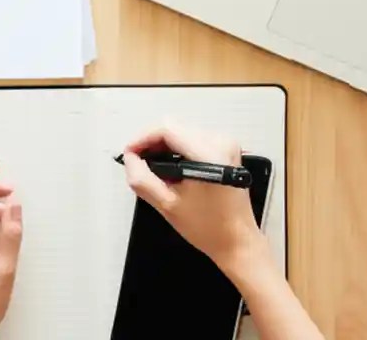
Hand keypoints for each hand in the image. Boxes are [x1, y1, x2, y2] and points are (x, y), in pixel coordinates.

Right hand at [121, 122, 264, 270]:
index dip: (142, 139)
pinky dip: (177, 149)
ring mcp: (225, 144)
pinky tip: (169, 167)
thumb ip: (142, 179)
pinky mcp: (225, 149)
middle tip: (137, 163)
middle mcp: (221, 142)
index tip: (129, 154)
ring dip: (163, 146)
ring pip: (182, 131)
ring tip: (152, 168)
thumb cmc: (210, 227)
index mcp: (209, 154)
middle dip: (151, 142)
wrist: (237, 240)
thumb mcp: (167, 205)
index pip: (167, 129)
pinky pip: (193, 138)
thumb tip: (130, 159)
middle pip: (174, 127)